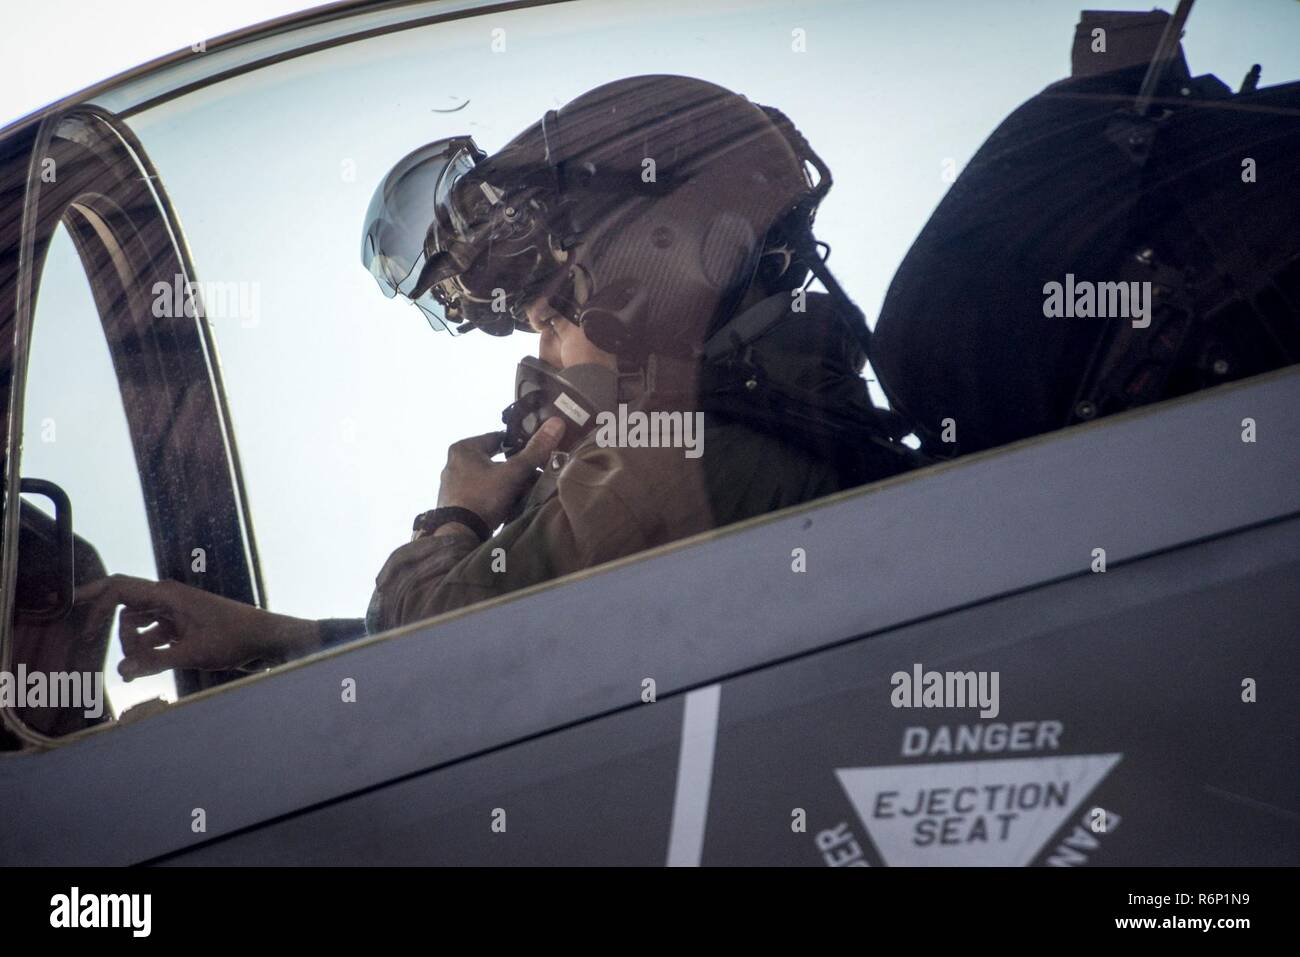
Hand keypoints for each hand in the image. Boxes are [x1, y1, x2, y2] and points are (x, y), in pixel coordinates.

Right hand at [75, 575, 321, 679]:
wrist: (265, 639)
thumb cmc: (235, 638)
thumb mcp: (193, 653)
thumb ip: (155, 662)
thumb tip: (121, 673)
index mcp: (168, 595)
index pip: (120, 589)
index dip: (94, 602)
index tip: (78, 624)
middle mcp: (169, 599)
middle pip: (124, 606)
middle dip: (109, 626)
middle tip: (91, 644)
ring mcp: (176, 613)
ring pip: (138, 626)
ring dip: (132, 646)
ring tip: (137, 670)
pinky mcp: (183, 627)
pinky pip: (153, 636)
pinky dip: (145, 651)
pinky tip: (141, 670)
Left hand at [436, 417, 564, 529]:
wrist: (458, 536)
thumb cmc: (483, 497)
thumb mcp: (513, 472)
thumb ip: (535, 450)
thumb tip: (557, 422)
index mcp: (464, 448)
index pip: (498, 438)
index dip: (520, 444)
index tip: (537, 452)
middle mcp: (454, 463)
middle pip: (495, 460)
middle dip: (516, 469)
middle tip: (536, 476)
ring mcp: (453, 485)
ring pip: (490, 478)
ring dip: (508, 484)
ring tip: (527, 492)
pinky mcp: (455, 504)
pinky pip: (482, 494)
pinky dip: (496, 497)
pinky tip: (510, 506)